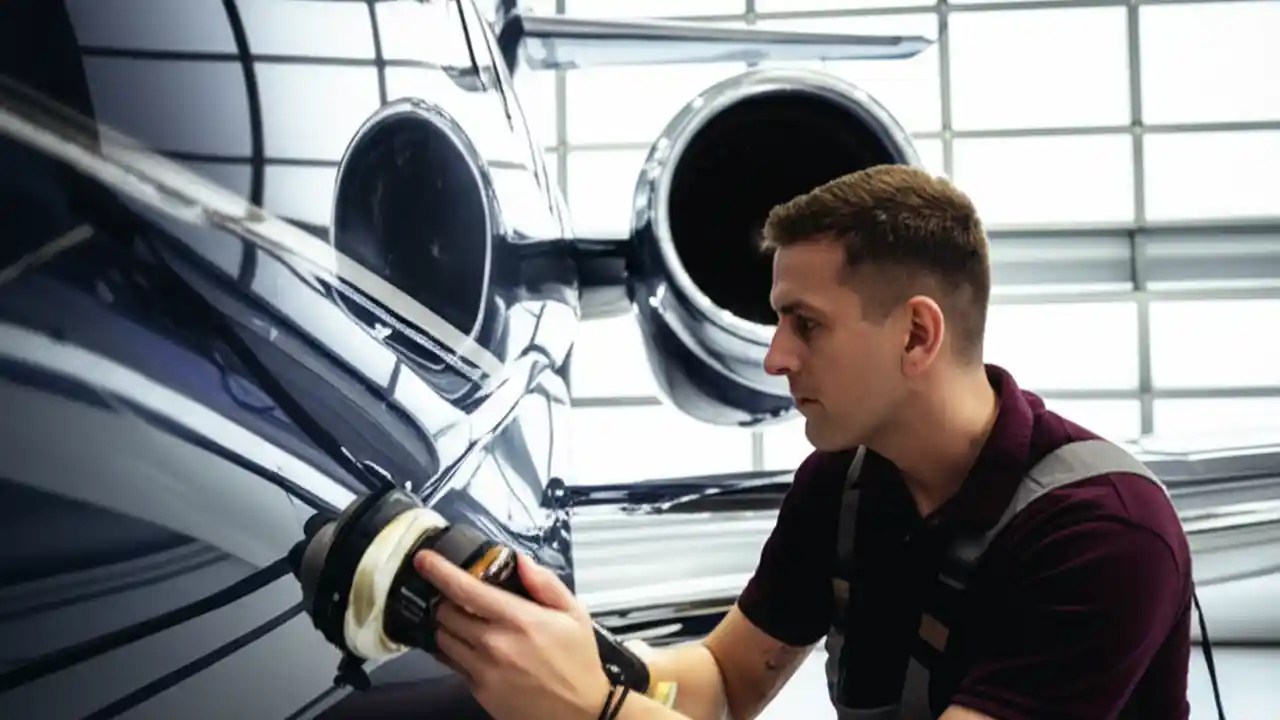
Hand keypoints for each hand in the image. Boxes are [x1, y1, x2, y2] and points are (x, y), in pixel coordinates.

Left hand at [413, 549, 611, 719]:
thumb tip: (519, 561)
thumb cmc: (577, 660)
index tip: (424, 559)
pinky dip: (450, 649)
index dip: (439, 571)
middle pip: (445, 612)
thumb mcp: (574, 614)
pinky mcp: (478, 690)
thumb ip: (545, 583)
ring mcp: (482, 669)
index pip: (465, 590)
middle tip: (459, 596)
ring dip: (446, 625)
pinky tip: (466, 644)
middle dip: (447, 599)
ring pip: (442, 638)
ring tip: (462, 620)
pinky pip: (449, 662)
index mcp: (518, 619)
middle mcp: (494, 644)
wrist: (579, 713)